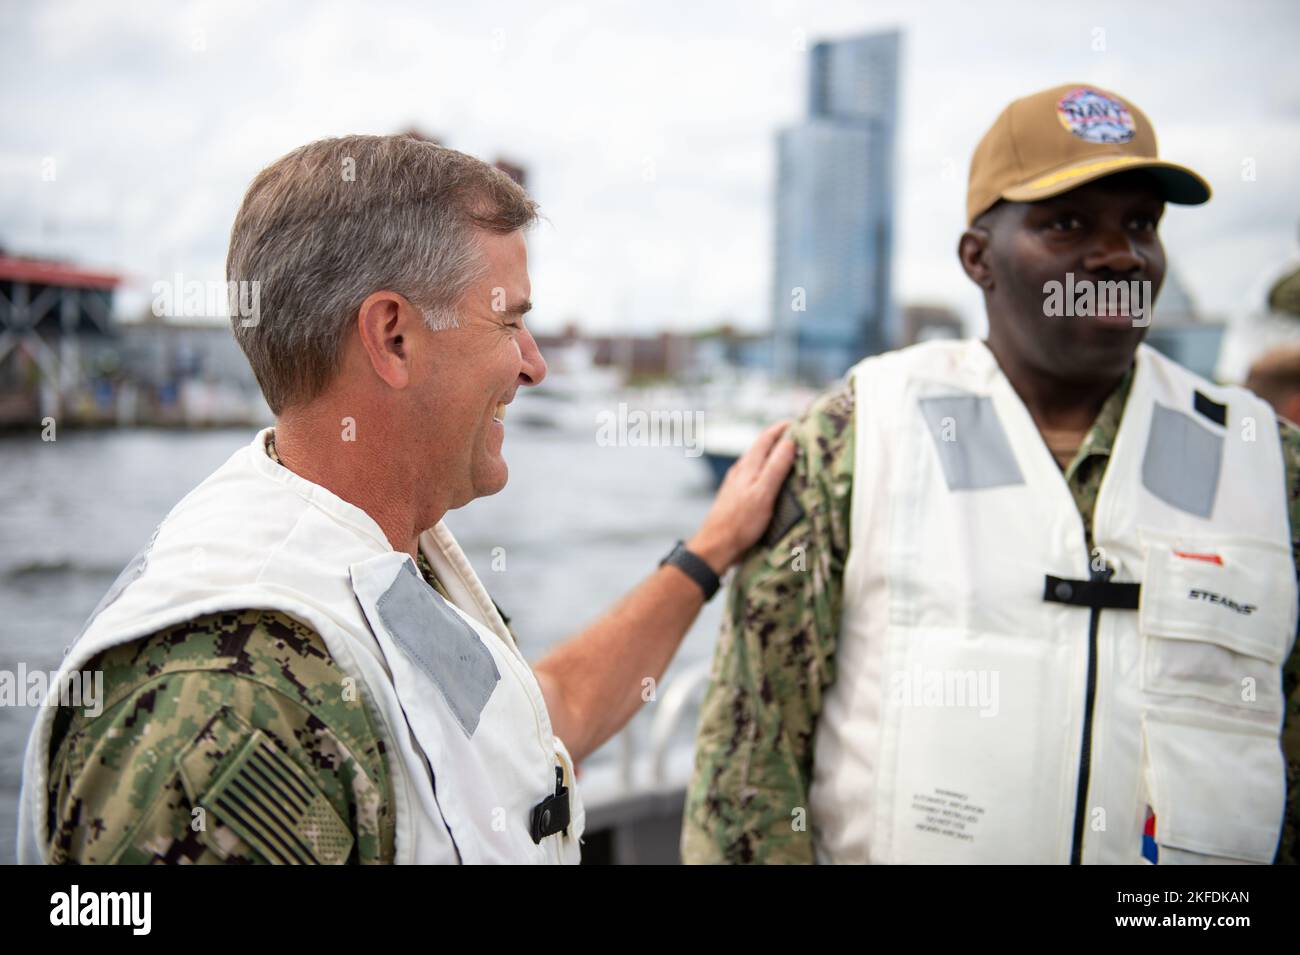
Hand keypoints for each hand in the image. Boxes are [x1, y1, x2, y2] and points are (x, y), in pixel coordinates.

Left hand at [688, 420, 796, 573]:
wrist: (716, 546)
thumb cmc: (740, 523)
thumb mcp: (763, 494)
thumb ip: (776, 468)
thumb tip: (789, 442)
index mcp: (748, 466)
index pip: (766, 438)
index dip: (782, 428)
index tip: (798, 422)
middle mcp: (741, 471)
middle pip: (761, 447)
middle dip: (779, 439)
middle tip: (799, 436)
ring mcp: (737, 483)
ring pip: (757, 462)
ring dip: (773, 455)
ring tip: (790, 455)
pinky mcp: (737, 496)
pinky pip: (754, 476)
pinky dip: (767, 471)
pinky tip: (772, 481)